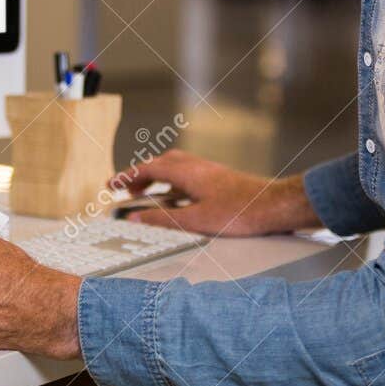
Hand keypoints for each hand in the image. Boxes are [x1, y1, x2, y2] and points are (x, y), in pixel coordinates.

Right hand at [108, 149, 319, 236]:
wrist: (273, 206)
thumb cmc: (240, 211)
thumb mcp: (195, 220)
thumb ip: (162, 219)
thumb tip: (136, 217)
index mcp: (185, 172)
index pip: (147, 169)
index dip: (126, 177)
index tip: (111, 185)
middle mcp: (195, 166)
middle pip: (159, 165)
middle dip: (140, 177)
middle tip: (126, 191)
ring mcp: (208, 172)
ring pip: (174, 169)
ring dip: (156, 180)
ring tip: (147, 196)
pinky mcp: (218, 180)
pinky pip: (186, 177)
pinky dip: (172, 185)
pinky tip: (176, 200)